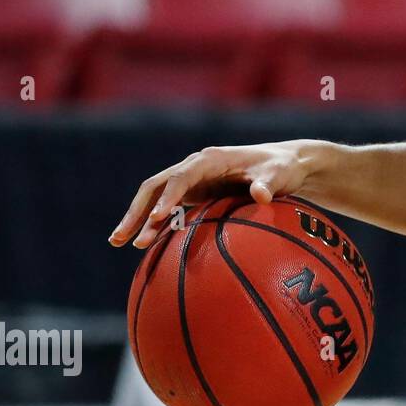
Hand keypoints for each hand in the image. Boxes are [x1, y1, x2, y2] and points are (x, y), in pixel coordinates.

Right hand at [108, 140, 325, 248]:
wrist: (285, 164)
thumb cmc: (282, 168)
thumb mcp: (279, 175)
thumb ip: (268, 184)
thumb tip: (260, 195)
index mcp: (211, 159)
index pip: (181, 177)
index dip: (168, 197)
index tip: (156, 218)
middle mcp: (195, 167)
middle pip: (156, 186)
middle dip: (137, 210)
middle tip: (122, 237)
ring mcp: (193, 180)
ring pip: (156, 198)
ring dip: (139, 219)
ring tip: (121, 243)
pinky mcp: (196, 193)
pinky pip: (170, 209)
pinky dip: (156, 224)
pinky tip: (146, 245)